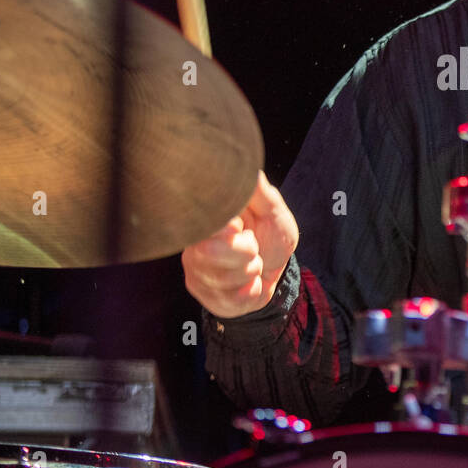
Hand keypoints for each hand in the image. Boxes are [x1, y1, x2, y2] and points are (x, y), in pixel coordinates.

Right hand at [182, 170, 299, 318]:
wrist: (274, 271)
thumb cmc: (269, 236)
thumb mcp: (273, 211)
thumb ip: (260, 192)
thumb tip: (251, 168)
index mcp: (209, 219)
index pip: (205, 221)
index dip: (229, 228)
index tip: (240, 227)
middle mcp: (194, 242)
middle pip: (208, 252)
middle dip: (245, 253)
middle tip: (252, 247)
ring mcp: (195, 269)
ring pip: (221, 277)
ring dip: (250, 272)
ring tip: (252, 263)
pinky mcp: (202, 293)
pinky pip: (230, 299)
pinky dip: (250, 292)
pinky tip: (248, 283)